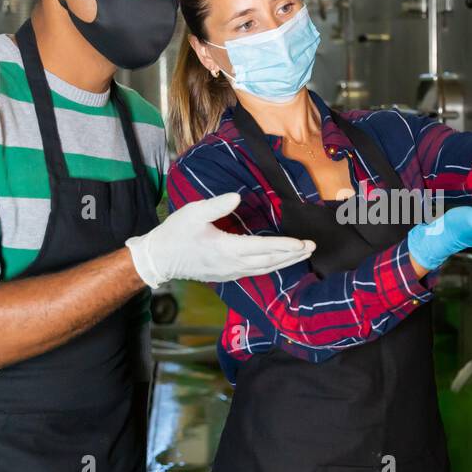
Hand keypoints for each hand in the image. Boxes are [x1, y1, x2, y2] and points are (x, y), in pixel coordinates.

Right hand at [126, 193, 315, 284]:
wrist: (159, 258)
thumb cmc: (175, 233)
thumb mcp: (193, 212)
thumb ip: (217, 205)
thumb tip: (237, 196)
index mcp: (226, 248)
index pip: (263, 247)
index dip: (285, 246)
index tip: (303, 243)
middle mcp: (232, 264)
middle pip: (270, 261)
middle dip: (293, 255)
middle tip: (312, 248)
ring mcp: (230, 272)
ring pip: (265, 269)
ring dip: (285, 262)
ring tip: (303, 255)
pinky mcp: (226, 275)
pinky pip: (255, 272)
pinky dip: (272, 267)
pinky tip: (279, 263)